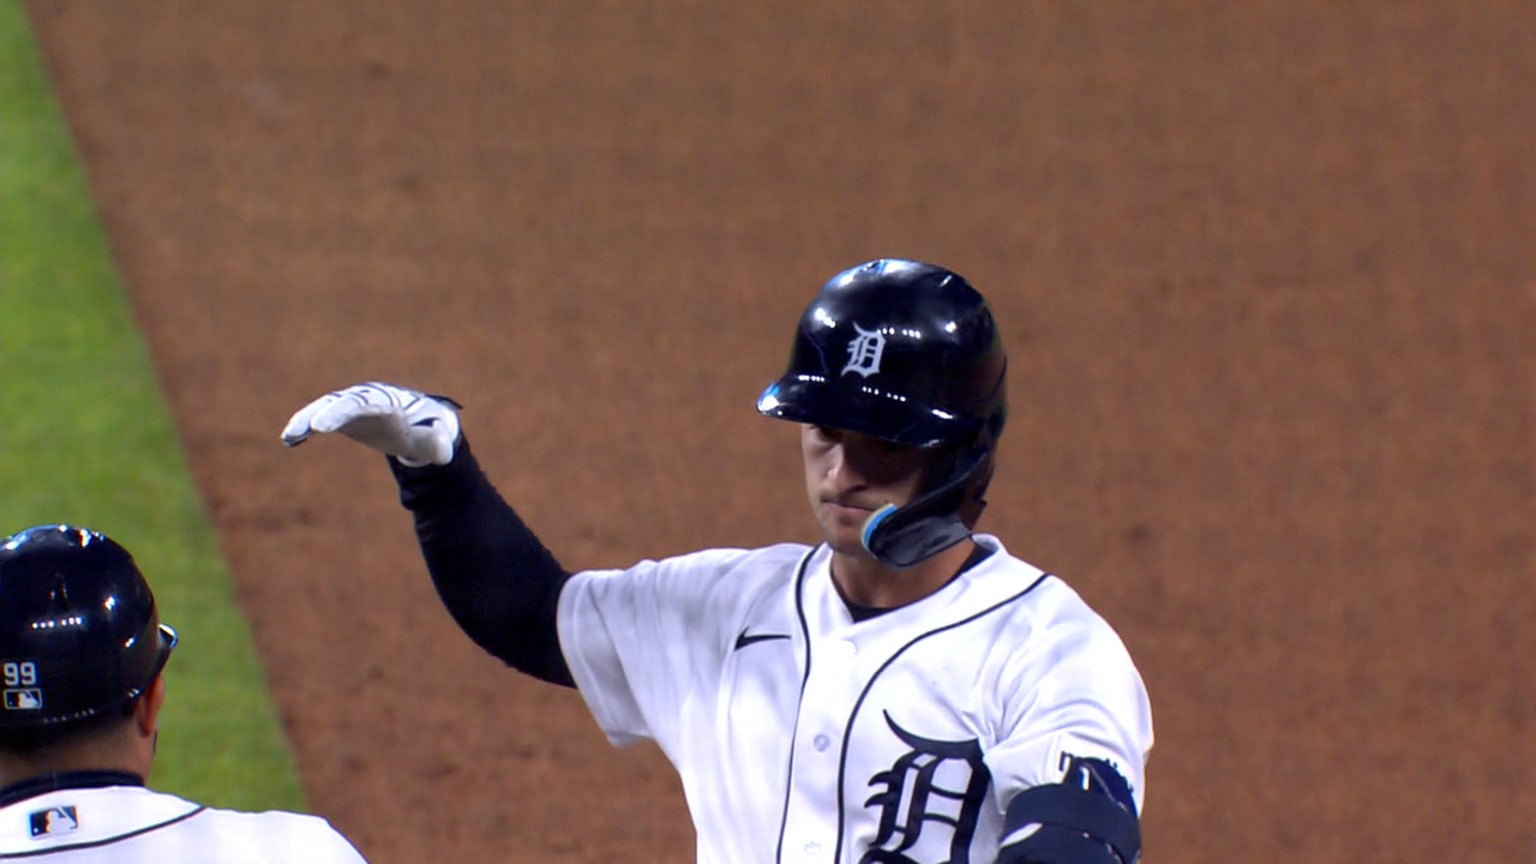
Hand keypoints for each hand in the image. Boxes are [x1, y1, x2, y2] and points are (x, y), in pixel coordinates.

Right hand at [281, 382, 460, 466]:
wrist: (421, 421)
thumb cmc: (429, 429)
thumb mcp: (437, 439)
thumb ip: (438, 443)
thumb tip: (442, 450)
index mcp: (388, 403)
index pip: (362, 404)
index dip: (341, 413)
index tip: (322, 426)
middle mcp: (368, 399)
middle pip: (341, 402)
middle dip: (324, 413)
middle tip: (308, 427)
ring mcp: (354, 406)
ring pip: (326, 407)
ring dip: (307, 419)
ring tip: (290, 436)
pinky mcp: (344, 416)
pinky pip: (321, 418)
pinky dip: (305, 425)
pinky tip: (290, 439)